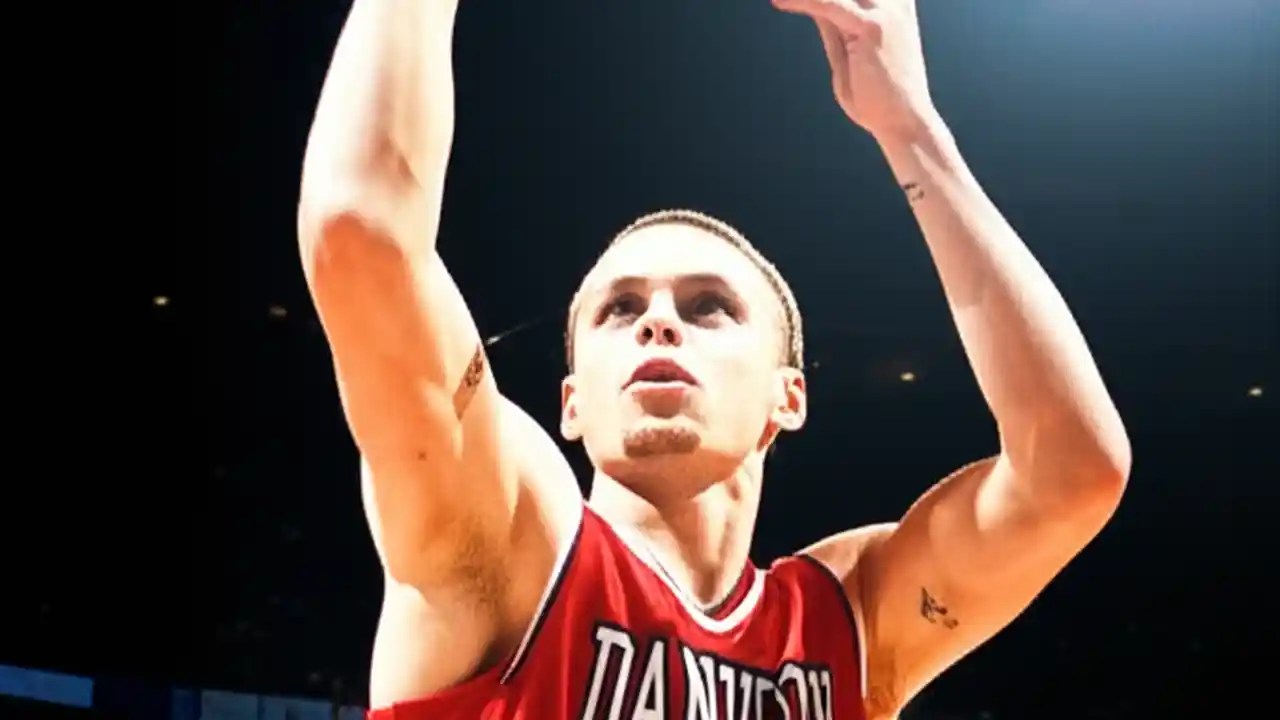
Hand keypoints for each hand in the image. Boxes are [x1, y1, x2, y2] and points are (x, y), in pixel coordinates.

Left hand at [773, 0, 937, 141]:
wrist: (904, 121)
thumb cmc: (879, 95)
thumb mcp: (849, 51)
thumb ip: (833, 26)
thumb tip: (816, 5)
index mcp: (893, 4)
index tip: (788, 0)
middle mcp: (892, 2)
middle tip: (780, 0)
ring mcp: (884, 12)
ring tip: (777, 0)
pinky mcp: (871, 28)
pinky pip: (828, 5)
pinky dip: (802, 2)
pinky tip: (779, 2)